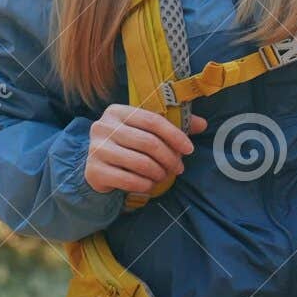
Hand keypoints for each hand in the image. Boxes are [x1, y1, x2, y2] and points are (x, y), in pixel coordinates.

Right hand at [85, 104, 207, 194]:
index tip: (189, 149)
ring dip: (159, 173)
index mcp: (117, 111)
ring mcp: (97, 148)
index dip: (175, 135)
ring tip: (164, 176)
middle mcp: (103, 126)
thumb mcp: (145, 131)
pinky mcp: (94, 170)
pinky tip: (150, 184)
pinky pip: (129, 180)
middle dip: (169, 158)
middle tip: (179, 168)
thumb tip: (202, 124)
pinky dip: (145, 184)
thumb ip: (172, 125)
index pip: (152, 120)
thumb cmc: (126, 145)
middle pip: (148, 142)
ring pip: (140, 163)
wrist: (97, 166)